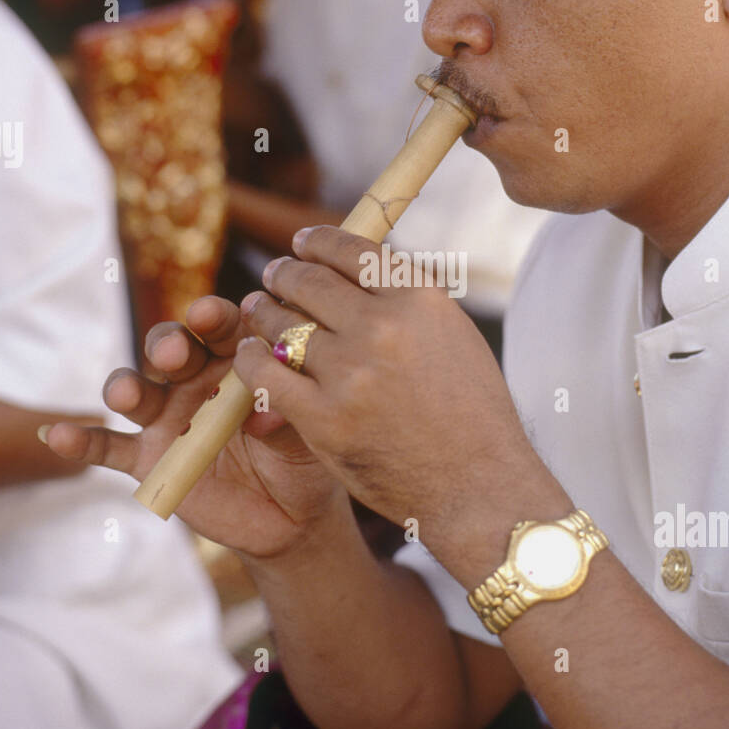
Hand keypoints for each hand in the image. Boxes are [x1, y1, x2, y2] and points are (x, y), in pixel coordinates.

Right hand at [44, 295, 348, 558]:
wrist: (292, 517)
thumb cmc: (304, 458)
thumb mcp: (305, 435)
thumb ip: (285, 417)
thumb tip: (266, 413)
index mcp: (239, 359)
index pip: (222, 328)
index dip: (213, 318)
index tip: (210, 315)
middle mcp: (196, 378)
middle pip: (172, 348)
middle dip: (169, 345)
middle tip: (175, 353)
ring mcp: (167, 417)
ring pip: (136, 390)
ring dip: (125, 387)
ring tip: (125, 395)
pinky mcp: (148, 458)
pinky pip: (108, 447)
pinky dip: (81, 441)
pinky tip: (58, 437)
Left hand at [234, 227, 566, 559]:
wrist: (477, 487)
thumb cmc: (473, 416)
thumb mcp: (454, 337)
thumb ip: (409, 302)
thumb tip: (362, 269)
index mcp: (419, 299)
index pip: (353, 250)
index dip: (317, 242)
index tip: (302, 244)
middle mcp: (382, 327)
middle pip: (310, 282)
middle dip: (283, 274)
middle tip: (272, 276)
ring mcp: (350, 373)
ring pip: (282, 325)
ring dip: (263, 313)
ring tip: (257, 312)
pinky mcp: (323, 418)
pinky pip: (266, 374)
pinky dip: (252, 360)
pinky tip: (250, 356)